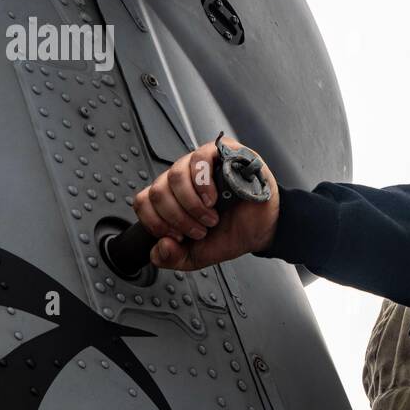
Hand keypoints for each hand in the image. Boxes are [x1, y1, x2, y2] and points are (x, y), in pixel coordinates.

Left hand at [132, 138, 279, 270]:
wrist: (265, 229)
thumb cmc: (234, 233)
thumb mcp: (196, 255)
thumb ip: (172, 258)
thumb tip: (160, 247)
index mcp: (172, 197)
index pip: (144, 201)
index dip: (156, 222)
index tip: (178, 236)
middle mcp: (183, 177)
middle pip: (158, 191)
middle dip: (178, 218)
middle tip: (200, 229)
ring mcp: (201, 162)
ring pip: (175, 175)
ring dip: (192, 204)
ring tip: (211, 216)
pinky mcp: (223, 152)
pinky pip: (199, 159)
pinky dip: (204, 184)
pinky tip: (214, 199)